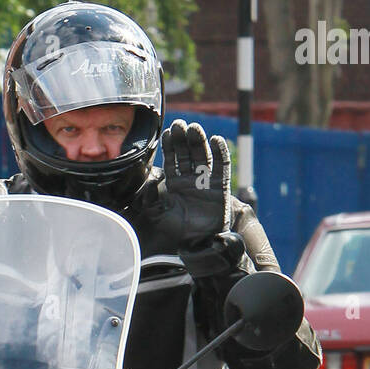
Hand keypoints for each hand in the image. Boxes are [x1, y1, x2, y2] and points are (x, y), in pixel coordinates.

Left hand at [150, 120, 231, 246]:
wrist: (199, 243)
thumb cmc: (178, 230)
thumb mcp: (159, 215)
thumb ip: (151, 200)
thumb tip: (148, 183)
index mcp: (175, 183)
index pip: (172, 159)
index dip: (170, 146)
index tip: (168, 133)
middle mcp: (190, 178)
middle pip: (187, 153)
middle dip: (183, 139)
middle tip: (180, 125)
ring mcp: (206, 181)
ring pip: (203, 156)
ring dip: (199, 142)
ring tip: (195, 129)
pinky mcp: (220, 186)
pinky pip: (221, 167)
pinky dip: (221, 153)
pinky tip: (217, 140)